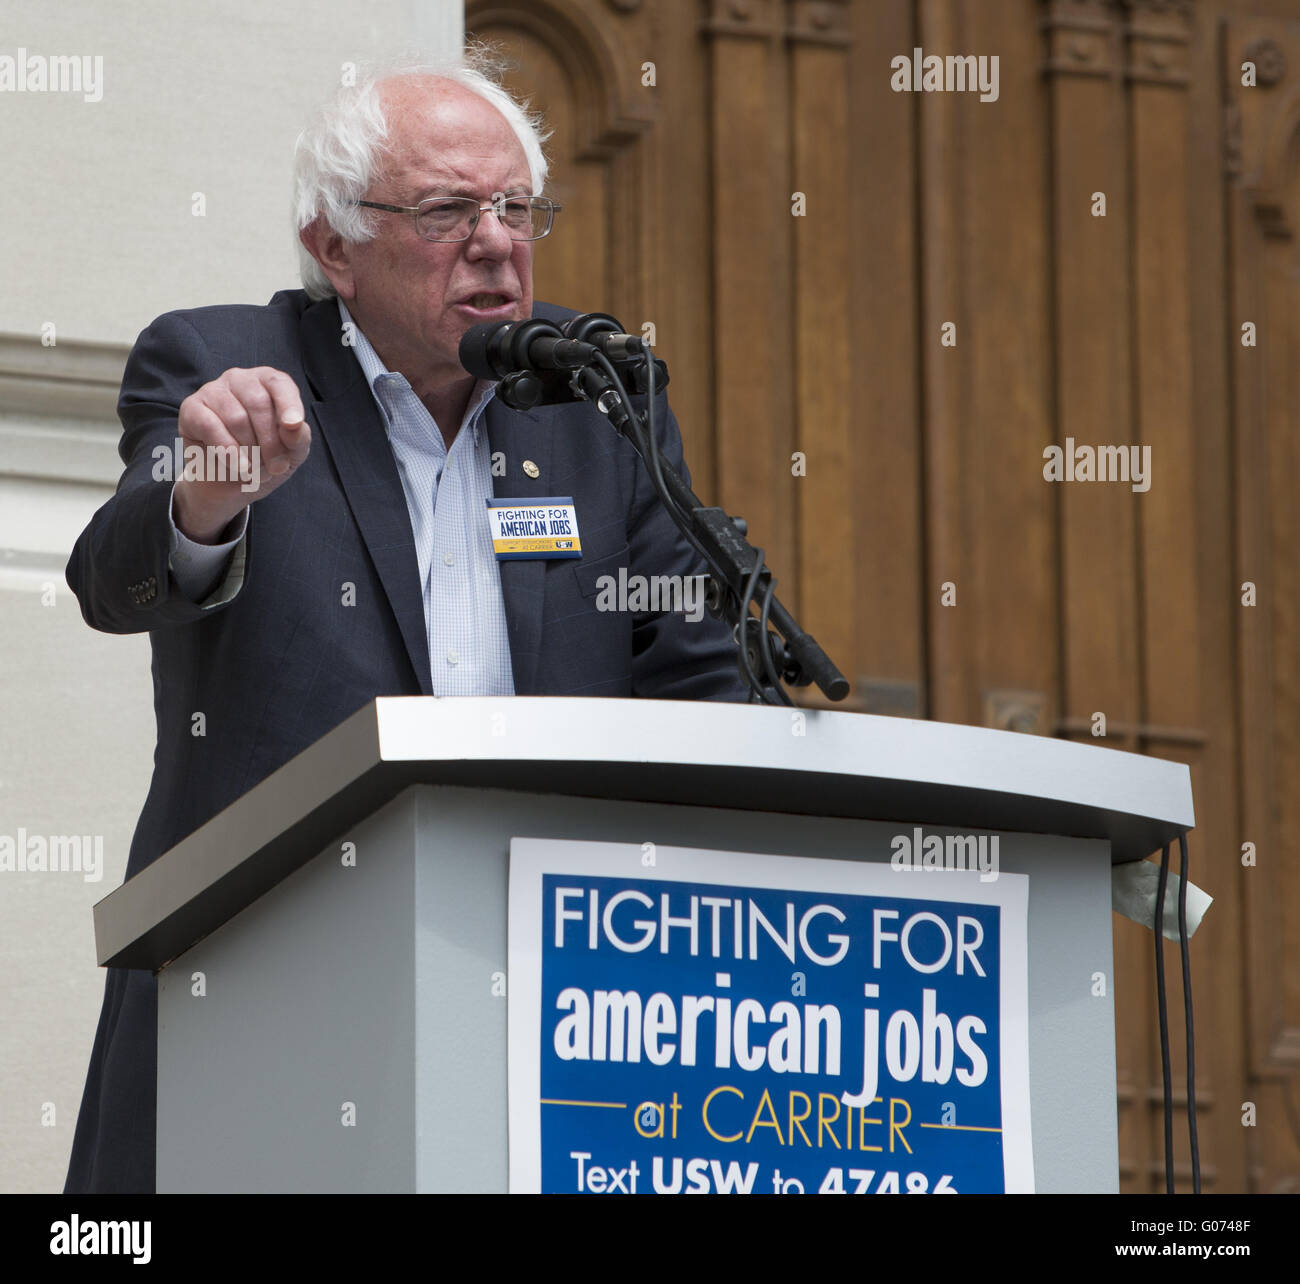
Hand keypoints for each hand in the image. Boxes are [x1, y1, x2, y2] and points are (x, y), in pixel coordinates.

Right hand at [172, 367, 310, 542]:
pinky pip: (210, 426)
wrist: (232, 484)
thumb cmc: (265, 459)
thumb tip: (294, 426)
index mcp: (268, 383)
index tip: (294, 425)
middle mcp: (240, 379)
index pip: (279, 383)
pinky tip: (237, 466)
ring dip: (249, 451)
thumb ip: (299, 437)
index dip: (288, 404)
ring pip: (236, 417)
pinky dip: (227, 451)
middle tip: (276, 467)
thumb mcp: (292, 452)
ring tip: (255, 470)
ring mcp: (213, 390)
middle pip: (258, 403)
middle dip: (271, 441)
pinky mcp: (191, 408)